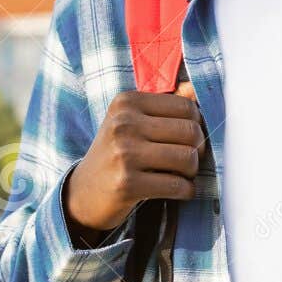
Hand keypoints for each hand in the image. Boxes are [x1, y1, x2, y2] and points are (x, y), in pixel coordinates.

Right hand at [64, 81, 205, 245]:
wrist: (83, 193)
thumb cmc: (116, 154)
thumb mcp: (131, 122)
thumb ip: (164, 105)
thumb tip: (194, 88)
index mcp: (127, 102)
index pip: (186, 106)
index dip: (197, 125)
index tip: (187, 140)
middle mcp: (124, 124)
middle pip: (190, 131)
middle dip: (198, 150)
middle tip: (188, 161)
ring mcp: (124, 153)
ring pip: (187, 158)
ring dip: (192, 172)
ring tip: (182, 175)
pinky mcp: (128, 183)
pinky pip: (178, 185)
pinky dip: (186, 191)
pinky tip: (179, 191)